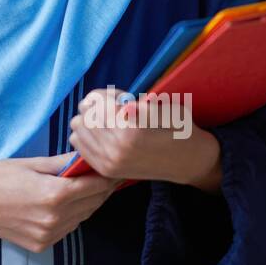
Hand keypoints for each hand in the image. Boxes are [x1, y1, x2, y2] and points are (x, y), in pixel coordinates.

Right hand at [0, 152, 120, 252]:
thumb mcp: (32, 163)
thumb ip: (63, 163)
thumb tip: (86, 157)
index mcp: (54, 195)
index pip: (95, 186)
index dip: (107, 176)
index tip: (113, 167)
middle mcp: (55, 219)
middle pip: (93, 203)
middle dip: (101, 188)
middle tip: (106, 174)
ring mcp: (48, 235)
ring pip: (82, 217)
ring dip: (89, 202)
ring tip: (88, 187)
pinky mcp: (42, 244)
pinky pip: (67, 228)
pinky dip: (72, 215)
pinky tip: (67, 202)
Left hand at [68, 87, 221, 191]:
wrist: (187, 161)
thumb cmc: (179, 129)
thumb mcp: (168, 109)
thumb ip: (142, 105)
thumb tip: (123, 105)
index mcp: (131, 131)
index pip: (96, 101)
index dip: (107, 94)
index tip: (122, 97)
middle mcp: (116, 150)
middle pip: (84, 113)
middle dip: (97, 105)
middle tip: (115, 107)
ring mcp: (108, 163)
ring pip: (78, 128)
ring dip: (90, 119)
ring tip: (110, 120)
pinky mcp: (105, 170)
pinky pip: (78, 144)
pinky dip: (86, 135)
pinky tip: (104, 133)